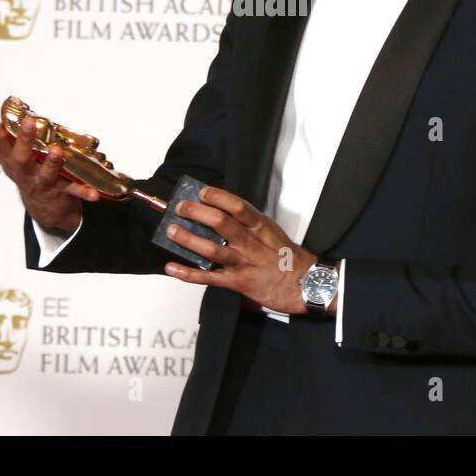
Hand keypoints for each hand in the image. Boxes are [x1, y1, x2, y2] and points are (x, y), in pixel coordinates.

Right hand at [0, 102, 102, 232]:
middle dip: (24, 139)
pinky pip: (73, 192)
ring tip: (58, 150)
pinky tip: (94, 195)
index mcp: (8, 157)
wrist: (41, 205)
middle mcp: (23, 170)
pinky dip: (83, 192)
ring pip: (46, 173)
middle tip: (30, 121)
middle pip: (21, 156)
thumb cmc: (20, 168)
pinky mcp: (61, 191)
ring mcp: (42, 182)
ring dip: (52, 163)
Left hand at [162, 184, 321, 315]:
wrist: (304, 284)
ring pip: (211, 248)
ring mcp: (243, 263)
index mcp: (261, 226)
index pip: (237, 205)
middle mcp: (251, 242)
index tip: (202, 191)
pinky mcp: (238, 283)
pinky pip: (209, 277)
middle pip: (220, 223)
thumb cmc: (286, 257)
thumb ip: (249, 224)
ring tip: (170, 230)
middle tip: (180, 208)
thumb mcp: (272, 232)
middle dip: (196, 213)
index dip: (217, 196)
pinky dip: (188, 273)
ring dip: (187, 238)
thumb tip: (221, 212)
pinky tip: (172, 268)